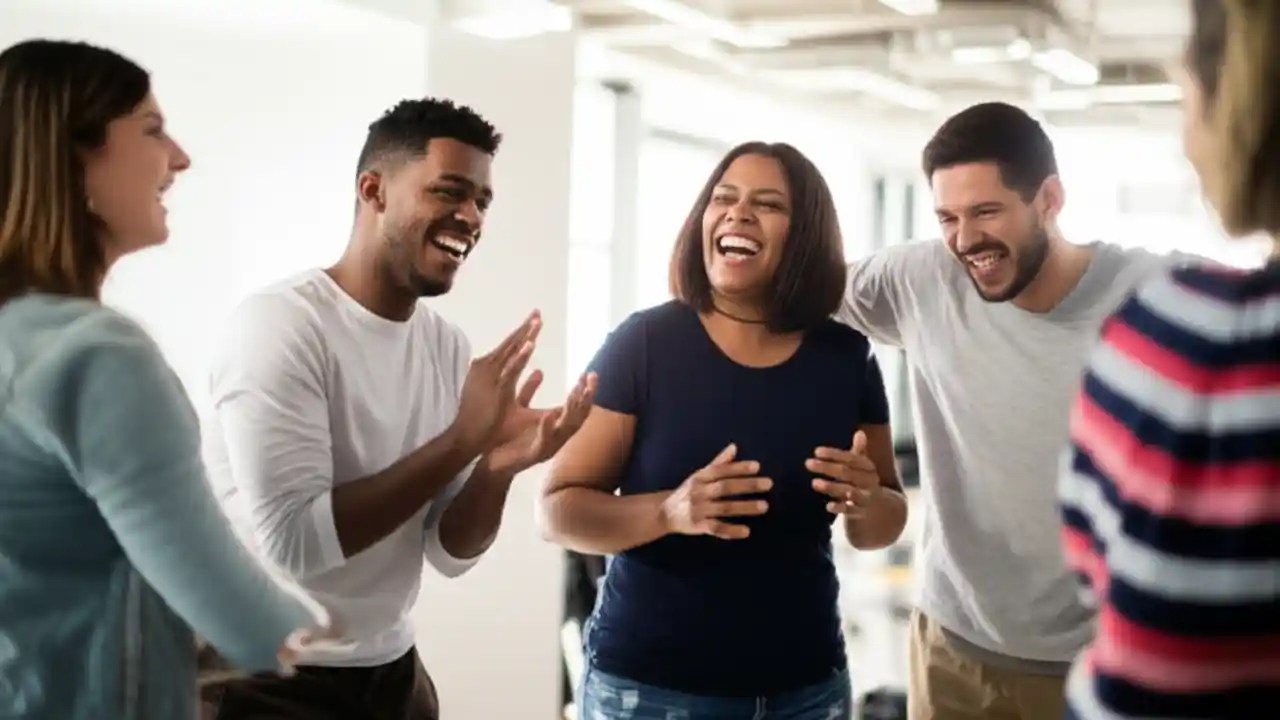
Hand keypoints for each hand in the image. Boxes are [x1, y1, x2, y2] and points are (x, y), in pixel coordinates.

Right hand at [452, 312, 539, 454]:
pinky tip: (530, 345)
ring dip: (524, 336)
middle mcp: (487, 367)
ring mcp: (490, 377)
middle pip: (510, 344)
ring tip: (537, 322)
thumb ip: (507, 380)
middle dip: (525, 328)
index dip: (521, 333)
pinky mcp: (495, 389)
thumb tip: (517, 371)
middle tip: (538, 312)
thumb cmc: (480, 419)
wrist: (465, 437)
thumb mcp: (496, 395)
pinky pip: (510, 370)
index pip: (507, 347)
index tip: (534, 320)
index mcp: (487, 368)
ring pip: (510, 352)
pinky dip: (520, 357)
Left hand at [485, 371, 597, 475]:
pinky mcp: (533, 456)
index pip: (577, 408)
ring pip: (567, 430)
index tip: (589, 373)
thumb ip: (528, 391)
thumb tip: (539, 370)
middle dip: (587, 398)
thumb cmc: (504, 437)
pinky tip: (548, 414)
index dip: (585, 391)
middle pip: (579, 417)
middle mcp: (556, 437)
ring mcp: (547, 448)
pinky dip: (547, 428)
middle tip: (592, 378)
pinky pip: (543, 442)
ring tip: (575, 392)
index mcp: (555, 426)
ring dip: (572, 411)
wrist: (490, 463)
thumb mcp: (518, 409)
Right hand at [661, 443, 772, 539]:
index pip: (721, 470)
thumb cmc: (688, 491)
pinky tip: (746, 531)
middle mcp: (699, 492)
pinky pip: (716, 528)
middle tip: (768, 483)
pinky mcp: (698, 526)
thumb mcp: (700, 475)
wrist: (664, 513)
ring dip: (745, 507)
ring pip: (724, 508)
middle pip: (725, 487)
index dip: (738, 468)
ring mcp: (698, 510)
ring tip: (764, 506)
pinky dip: (731, 531)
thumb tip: (735, 447)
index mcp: (700, 477)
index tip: (757, 466)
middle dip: (747, 485)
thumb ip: (719, 463)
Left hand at [808, 430, 878, 518]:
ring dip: (832, 487)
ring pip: (849, 491)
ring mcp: (866, 497)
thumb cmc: (863, 482)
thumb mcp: (862, 467)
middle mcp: (869, 481)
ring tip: (814, 483)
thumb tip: (860, 432)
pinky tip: (828, 506)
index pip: (852, 458)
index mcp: (869, 467)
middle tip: (808, 463)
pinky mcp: (861, 513)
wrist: (879, 508)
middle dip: (827, 468)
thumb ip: (858, 451)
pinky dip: (840, 508)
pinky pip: (851, 511)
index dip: (834, 454)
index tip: (817, 451)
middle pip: (848, 473)